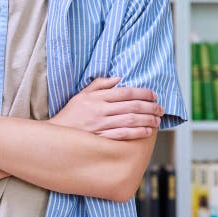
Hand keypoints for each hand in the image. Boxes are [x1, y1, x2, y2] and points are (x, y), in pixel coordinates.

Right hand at [49, 77, 163, 140]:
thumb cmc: (70, 115)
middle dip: (150, 106)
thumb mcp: (81, 95)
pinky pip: (123, 134)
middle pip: (131, 105)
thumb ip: (99, 85)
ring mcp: (102, 124)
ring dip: (147, 119)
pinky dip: (137, 132)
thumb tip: (118, 78)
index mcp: (97, 97)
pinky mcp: (102, 138)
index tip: (154, 95)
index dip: (143, 93)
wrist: (57, 136)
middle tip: (160, 108)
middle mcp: (101, 110)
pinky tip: (147, 131)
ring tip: (157, 120)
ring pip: (130, 119)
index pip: (125, 92)